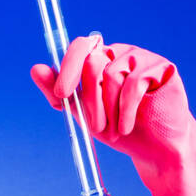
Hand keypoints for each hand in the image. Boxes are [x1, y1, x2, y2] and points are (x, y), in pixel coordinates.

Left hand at [31, 35, 190, 166]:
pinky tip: (126, 127)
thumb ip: (60, 93)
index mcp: (98, 59)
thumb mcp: (83, 114)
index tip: (61, 95)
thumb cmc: (118, 129)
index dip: (67, 68)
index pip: (79, 47)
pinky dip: (126, 110)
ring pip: (112, 75)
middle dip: (89, 100)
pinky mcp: (160, 67)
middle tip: (95, 127)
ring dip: (109, 110)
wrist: (154, 148)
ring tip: (115, 131)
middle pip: (92, 62)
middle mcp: (118, 53)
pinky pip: (134, 83)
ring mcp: (139, 57)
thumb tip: (35, 68)